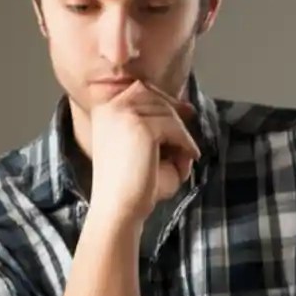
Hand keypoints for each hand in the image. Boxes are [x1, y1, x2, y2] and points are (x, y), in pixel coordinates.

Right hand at [88, 80, 200, 221]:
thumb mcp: (147, 146)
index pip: (140, 89)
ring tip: (183, 156)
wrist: (119, 207)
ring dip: (181, 133)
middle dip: (176, 115)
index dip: (165, 99)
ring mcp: (123, 113)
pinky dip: (186, 142)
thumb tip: (189, 108)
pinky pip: (174, 127)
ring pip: (167, 112)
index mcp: (105, 108)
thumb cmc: (135, 182)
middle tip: (190, 133)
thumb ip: (162, 125)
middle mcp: (111, 105)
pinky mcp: (139, 125)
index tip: (186, 110)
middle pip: (155, 97)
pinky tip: (189, 157)